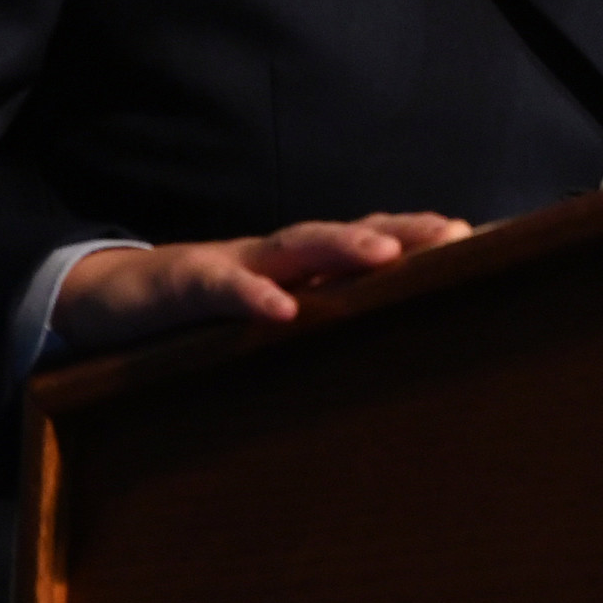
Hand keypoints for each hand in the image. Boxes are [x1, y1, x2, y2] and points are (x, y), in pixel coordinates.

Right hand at [52, 212, 471, 354]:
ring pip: (296, 244)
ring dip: (342, 245)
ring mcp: (235, 264)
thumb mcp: (276, 326)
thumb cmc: (209, 321)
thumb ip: (329, 332)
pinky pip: (221, 287)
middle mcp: (282, 259)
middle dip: (405, 230)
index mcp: (309, 271)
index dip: (430, 244)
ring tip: (385, 255)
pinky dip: (251, 295)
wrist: (112, 302)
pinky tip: (281, 310)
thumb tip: (406, 371)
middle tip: (455, 233)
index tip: (490, 244)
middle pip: (352, 234)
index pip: (380, 247)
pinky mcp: (184, 283)